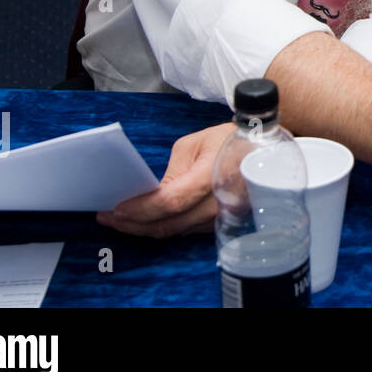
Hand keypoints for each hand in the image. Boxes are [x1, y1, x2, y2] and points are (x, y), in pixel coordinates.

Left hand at [97, 122, 233, 237]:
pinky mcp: (222, 222)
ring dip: (145, 228)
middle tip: (108, 218)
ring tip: (122, 220)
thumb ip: (171, 171)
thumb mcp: (194, 143)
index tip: (115, 210)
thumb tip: (151, 193)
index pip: (170, 202)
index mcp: (211, 175)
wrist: (263, 149)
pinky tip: (147, 220)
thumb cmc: (228, 139)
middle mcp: (219, 202)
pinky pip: (187, 230)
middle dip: (134, 224)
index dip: (140, 209)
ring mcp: (222, 216)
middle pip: (169, 224)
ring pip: (175, 232)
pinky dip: (164, 226)